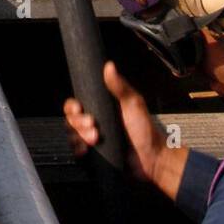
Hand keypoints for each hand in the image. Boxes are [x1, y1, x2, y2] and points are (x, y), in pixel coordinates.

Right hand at [63, 60, 188, 199]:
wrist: (152, 158)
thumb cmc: (145, 129)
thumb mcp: (133, 104)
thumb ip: (120, 87)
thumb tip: (109, 65)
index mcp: (100, 108)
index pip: (76, 104)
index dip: (72, 107)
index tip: (80, 109)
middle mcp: (94, 123)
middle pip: (71, 119)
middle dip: (77, 122)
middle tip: (93, 125)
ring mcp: (92, 140)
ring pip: (72, 135)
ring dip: (78, 136)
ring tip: (94, 140)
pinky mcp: (94, 155)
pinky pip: (77, 152)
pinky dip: (78, 150)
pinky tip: (85, 150)